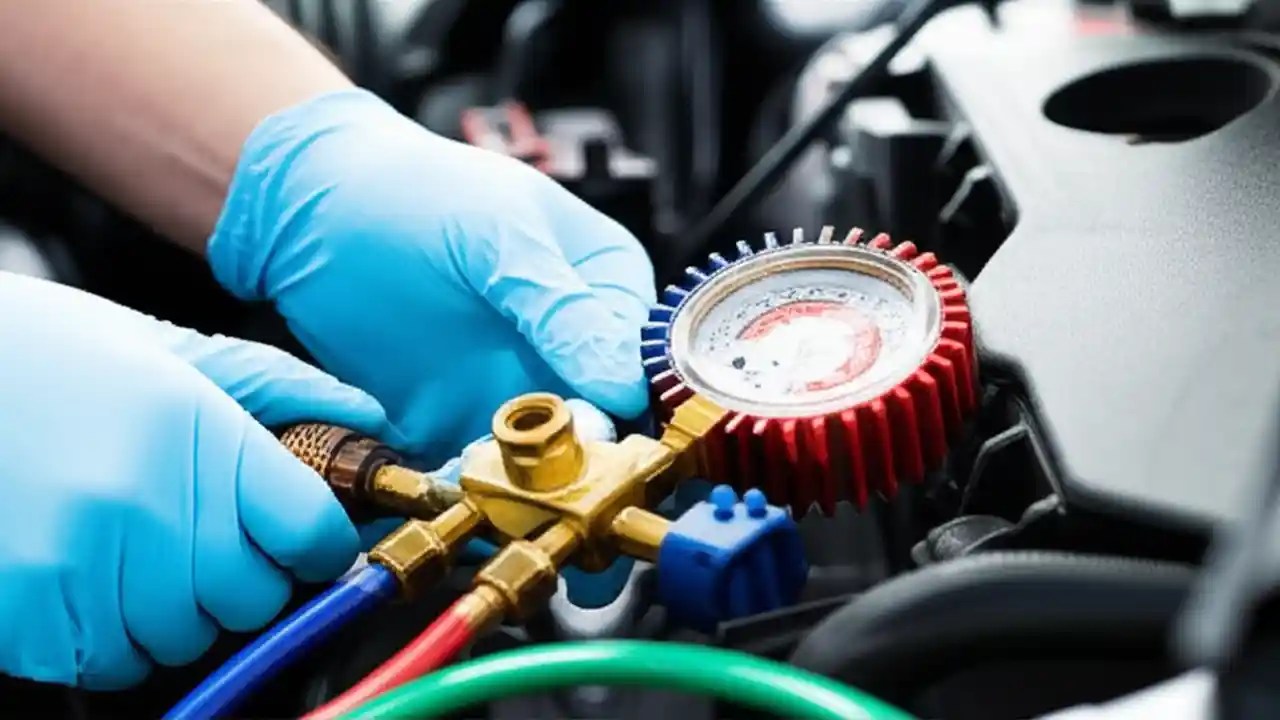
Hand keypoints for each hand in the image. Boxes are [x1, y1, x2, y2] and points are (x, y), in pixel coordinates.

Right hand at [0, 273, 384, 688]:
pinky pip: (111, 663)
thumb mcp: (166, 348)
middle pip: (255, 596)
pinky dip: (112, 638)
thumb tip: (365, 418)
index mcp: (192, 427)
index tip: (304, 538)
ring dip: (176, 610)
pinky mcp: (26, 609)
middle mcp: (141, 499)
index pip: (311, 531)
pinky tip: (90, 577)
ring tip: (134, 548)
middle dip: (244, 576)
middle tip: (201, 534)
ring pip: (186, 637)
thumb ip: (276, 385)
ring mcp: (79, 560)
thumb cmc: (44, 354)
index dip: (318, 541)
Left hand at [207, 90, 654, 463]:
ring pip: (540, 469)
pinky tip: (447, 491)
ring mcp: (510, 392)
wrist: (311, 204)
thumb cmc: (417, 191)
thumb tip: (624, 384)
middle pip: (601, 432)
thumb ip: (562, 310)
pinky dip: (463, 492)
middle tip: (547, 482)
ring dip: (523, 491)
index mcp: (605, 293)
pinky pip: (470, 476)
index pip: (642, 370)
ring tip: (490, 488)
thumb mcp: (502, 233)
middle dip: (578, 468)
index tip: (598, 442)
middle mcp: (567, 351)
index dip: (627, 412)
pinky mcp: (451, 426)